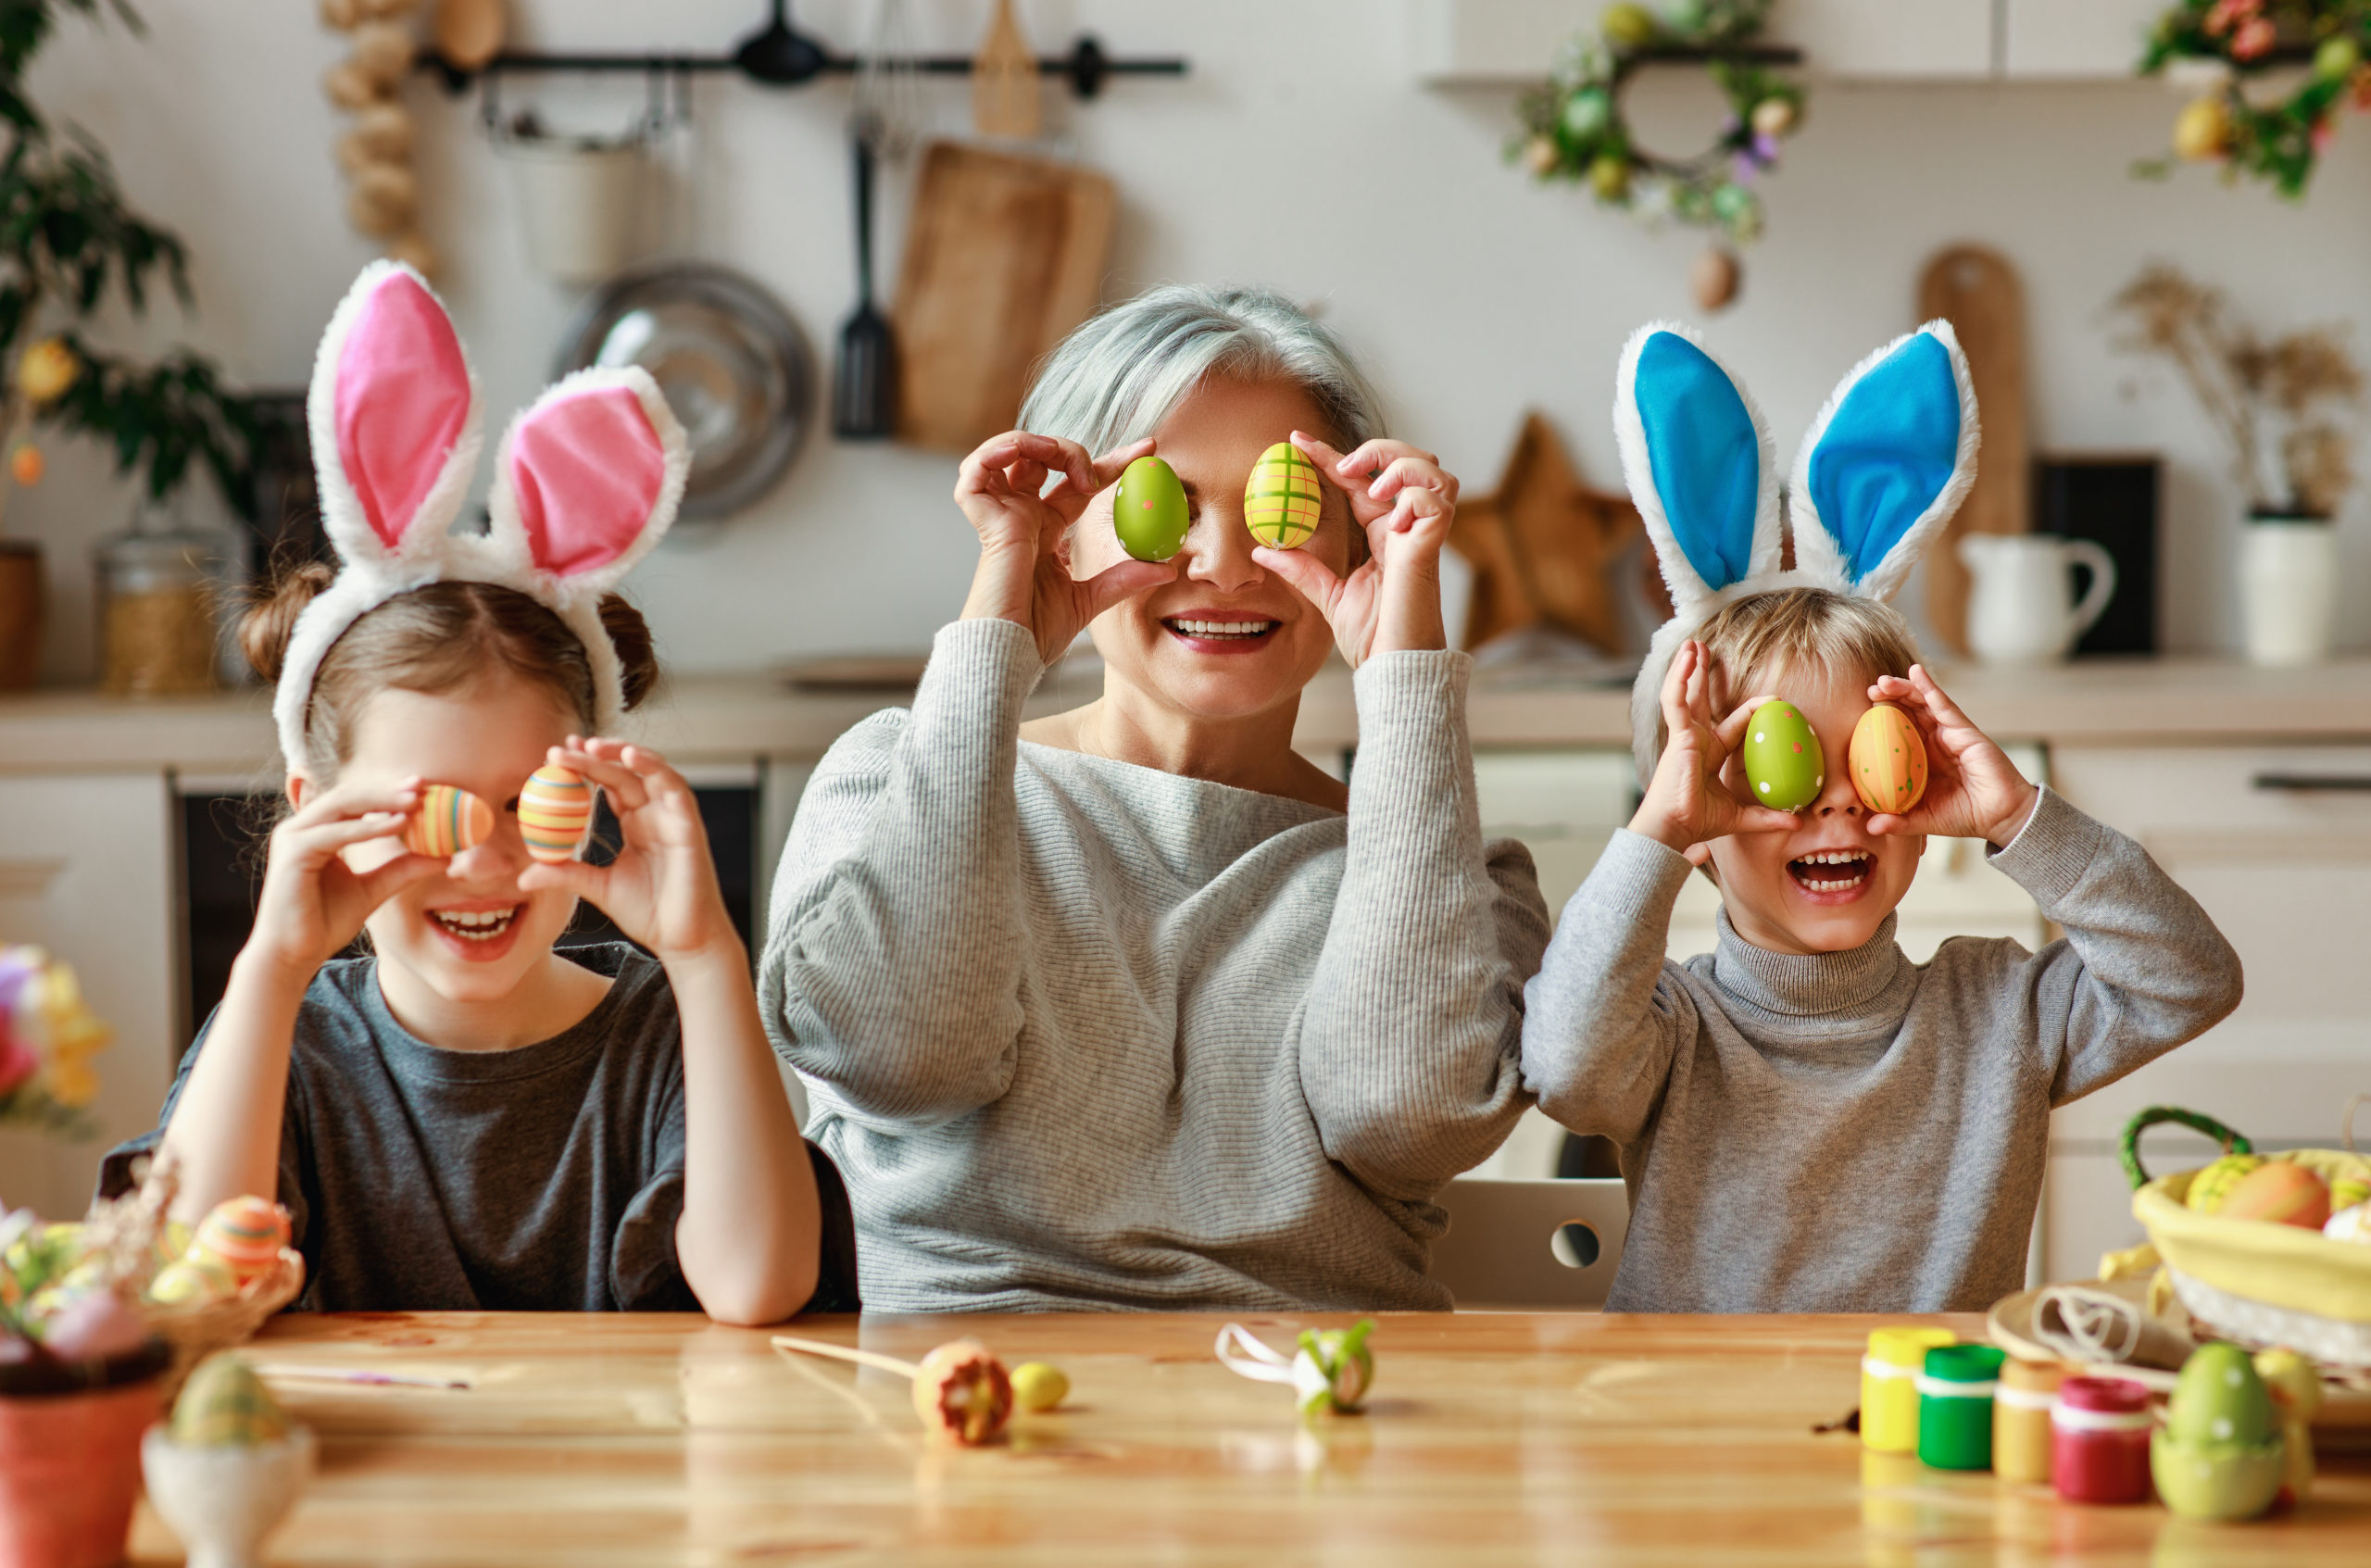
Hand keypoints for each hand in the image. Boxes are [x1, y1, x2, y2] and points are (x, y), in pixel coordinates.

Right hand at [244, 779, 442, 977]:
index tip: (423, 788)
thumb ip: (402, 869)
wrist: (293, 955)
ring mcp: (293, 838)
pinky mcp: (292, 853)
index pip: (354, 801)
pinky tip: (398, 825)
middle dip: (386, 789)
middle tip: (422, 786)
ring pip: (341, 805)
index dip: (387, 792)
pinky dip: (367, 827)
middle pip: (348, 794)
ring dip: (380, 801)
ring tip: (415, 802)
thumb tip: (445, 857)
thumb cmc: (325, 923)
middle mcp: (301, 829)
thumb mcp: (374, 889)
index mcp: (316, 832)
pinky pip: (334, 833)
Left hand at [517, 739, 738, 964]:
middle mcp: (656, 815)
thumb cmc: (650, 914)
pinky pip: (674, 787)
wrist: (683, 940)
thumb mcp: (597, 888)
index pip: (610, 785)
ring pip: (650, 771)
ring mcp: (673, 818)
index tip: (555, 754)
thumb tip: (522, 877)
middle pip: (624, 773)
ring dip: (622, 753)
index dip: (585, 767)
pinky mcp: (688, 825)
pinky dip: (655, 768)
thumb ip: (565, 875)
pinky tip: (630, 757)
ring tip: (591, 745)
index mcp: (637, 825)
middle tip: (562, 747)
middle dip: (595, 755)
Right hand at [954, 430, 1177, 665]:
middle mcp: (1022, 517)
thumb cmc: (1036, 635)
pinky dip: (994, 452)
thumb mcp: (1091, 600)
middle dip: (1073, 450)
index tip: (1148, 449)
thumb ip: (1124, 579)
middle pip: (1043, 459)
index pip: (1078, 485)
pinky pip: (975, 472)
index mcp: (1044, 532)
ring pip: (1009, 454)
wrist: (1010, 653)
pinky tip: (1021, 452)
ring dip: (1038, 443)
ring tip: (1067, 461)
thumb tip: (1167, 568)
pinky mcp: (984, 521)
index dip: (1111, 463)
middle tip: (1099, 473)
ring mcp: (1001, 516)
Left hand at [1255, 432, 1455, 667]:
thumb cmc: (1373, 638)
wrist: (1392, 666)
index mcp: (1383, 533)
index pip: (1360, 480)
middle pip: (1408, 459)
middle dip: (1377, 448)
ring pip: (1432, 470)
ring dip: (1401, 466)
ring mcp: (1423, 534)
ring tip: (1372, 488)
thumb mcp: (1329, 595)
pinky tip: (1394, 521)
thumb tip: (1262, 552)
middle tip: (1342, 463)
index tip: (1296, 440)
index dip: (1332, 456)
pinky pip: (1437, 501)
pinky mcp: (1432, 547)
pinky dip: (1415, 499)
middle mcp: (1406, 527)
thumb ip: (1302, 570)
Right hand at [1628, 641, 1803, 853]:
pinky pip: (1676, 701)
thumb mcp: (1741, 817)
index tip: (1774, 699)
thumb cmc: (1698, 822)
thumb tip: (1798, 823)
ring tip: (1694, 644)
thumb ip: (1768, 817)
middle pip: (1699, 699)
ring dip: (1690, 668)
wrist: (1675, 827)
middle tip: (1705, 651)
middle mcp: (1694, 740)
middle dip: (1702, 675)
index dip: (1752, 710)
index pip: (1733, 724)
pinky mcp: (1677, 735)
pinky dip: (1680, 679)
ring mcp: (1683, 735)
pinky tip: (1686, 660)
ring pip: (1685, 693)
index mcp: (1708, 754)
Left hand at [1865, 665, 2038, 846]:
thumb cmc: (1965, 816)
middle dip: (1889, 698)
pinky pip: (1944, 704)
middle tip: (1869, 690)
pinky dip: (1929, 687)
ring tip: (1882, 681)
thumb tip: (1869, 827)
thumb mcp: (1924, 819)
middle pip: (1909, 712)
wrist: (2001, 816)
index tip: (1859, 715)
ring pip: (1923, 703)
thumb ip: (1898, 821)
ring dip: (1903, 689)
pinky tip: (1916, 672)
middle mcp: (1935, 742)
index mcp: (1923, 759)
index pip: (1898, 732)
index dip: (1881, 720)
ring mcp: (1950, 733)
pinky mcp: (1965, 730)